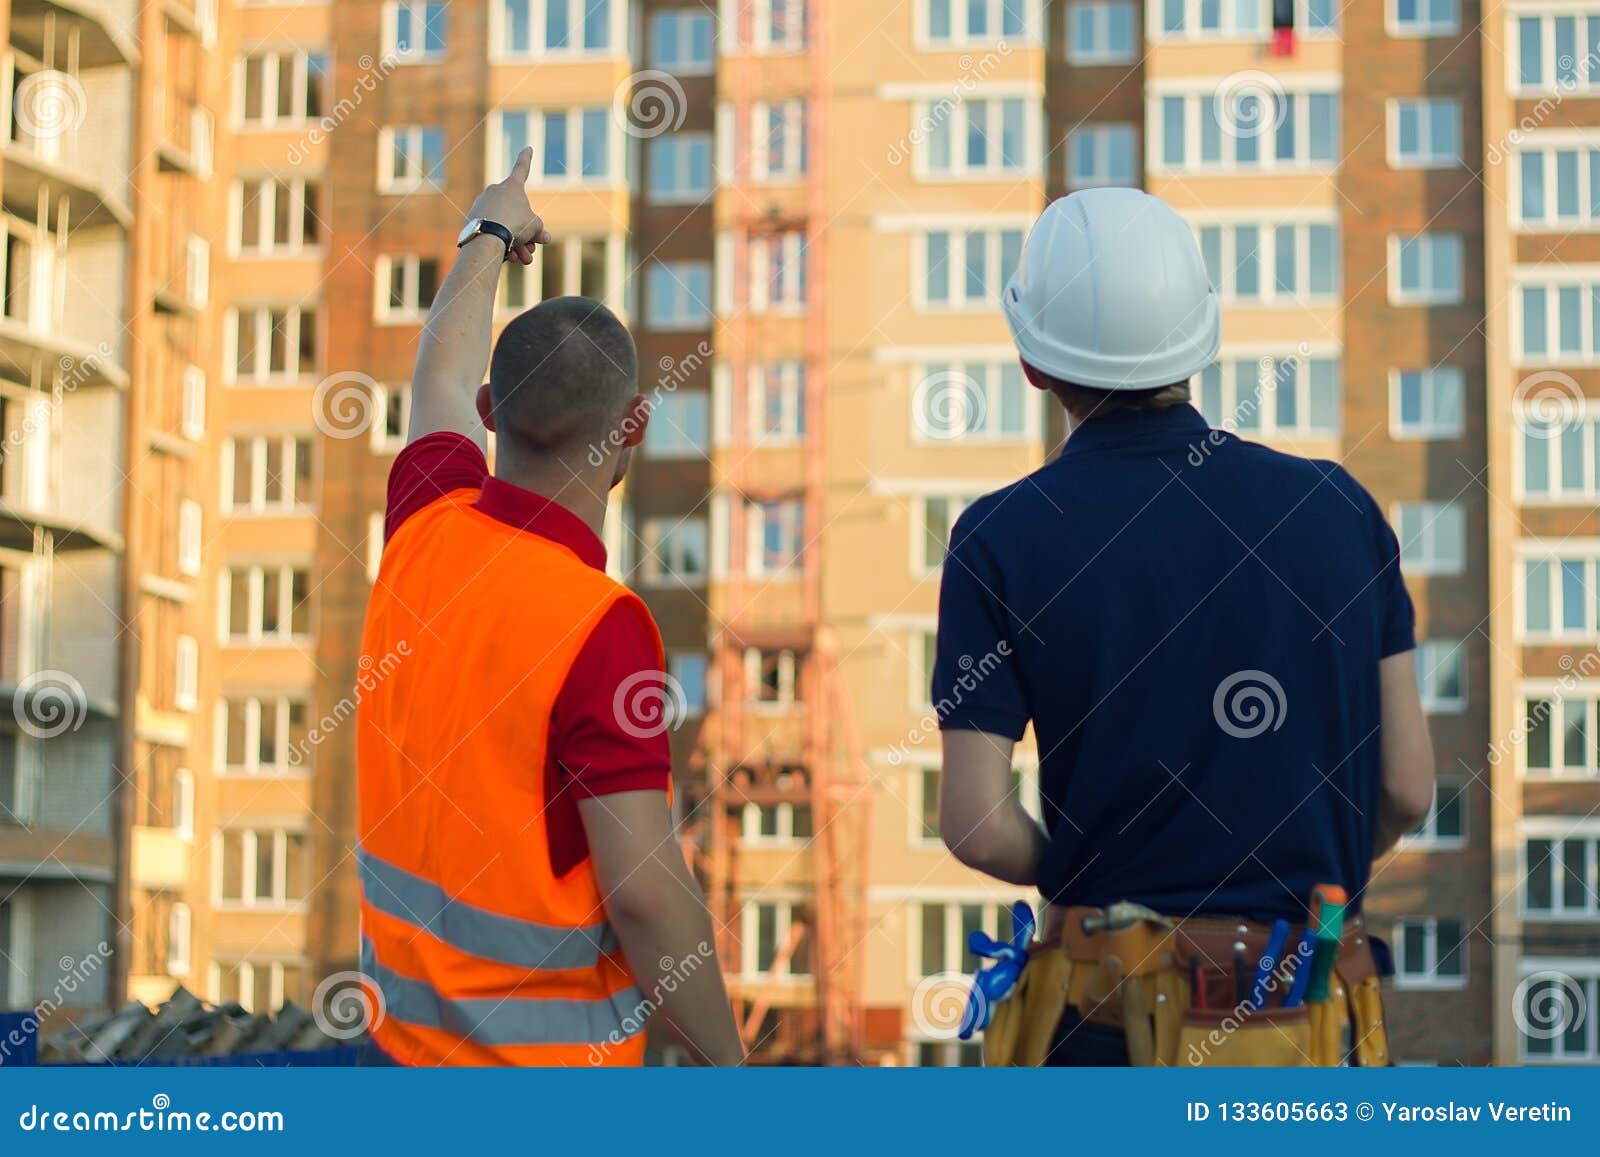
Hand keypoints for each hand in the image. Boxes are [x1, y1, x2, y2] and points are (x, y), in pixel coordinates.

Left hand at [466, 147, 550, 264]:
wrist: (488, 236)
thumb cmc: (515, 226)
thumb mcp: (535, 228)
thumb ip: (539, 230)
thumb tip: (544, 237)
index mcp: (512, 186)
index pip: (522, 168)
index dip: (527, 158)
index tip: (528, 147)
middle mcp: (495, 191)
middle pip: (515, 212)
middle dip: (526, 234)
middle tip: (532, 250)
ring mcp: (482, 204)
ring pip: (504, 224)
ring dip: (516, 243)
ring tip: (522, 259)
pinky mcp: (472, 219)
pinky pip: (491, 230)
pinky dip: (501, 243)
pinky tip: (507, 257)